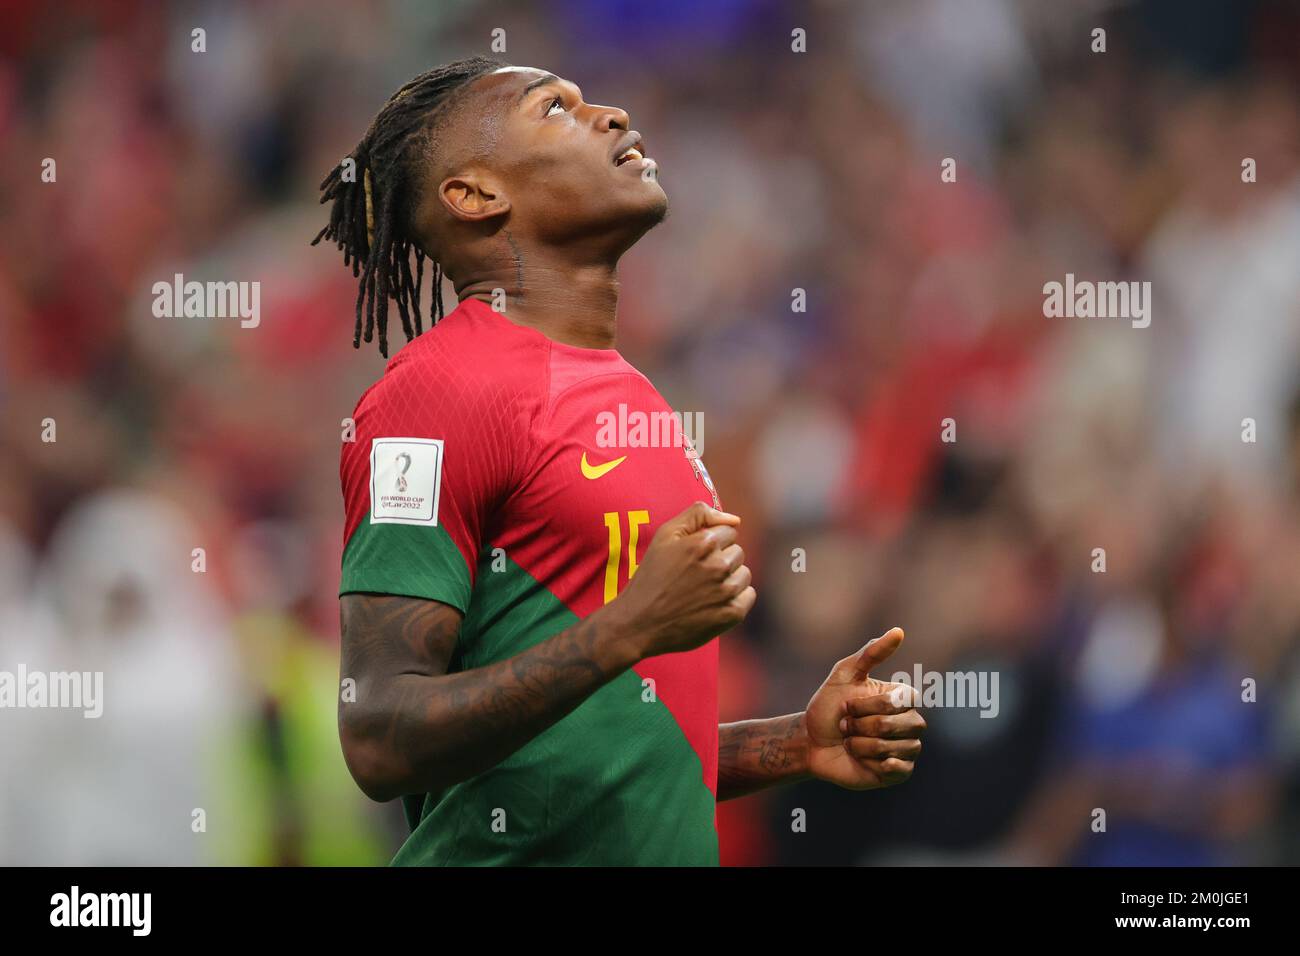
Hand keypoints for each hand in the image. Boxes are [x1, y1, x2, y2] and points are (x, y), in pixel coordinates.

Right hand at [607, 501, 755, 658]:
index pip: (729, 532)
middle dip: (721, 559)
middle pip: (738, 552)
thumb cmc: (651, 577)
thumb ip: (698, 514)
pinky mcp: (732, 614)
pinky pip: (748, 595)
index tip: (695, 556)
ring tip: (704, 589)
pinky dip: (735, 598)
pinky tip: (714, 602)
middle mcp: (718, 566)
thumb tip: (734, 519)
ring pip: (744, 574)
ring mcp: (726, 591)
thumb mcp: (665, 535)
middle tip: (696, 574)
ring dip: (729, 578)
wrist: (639, 623)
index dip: (711, 543)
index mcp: (703, 543)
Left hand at [802, 627, 924, 789]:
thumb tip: (899, 631)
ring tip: (849, 743)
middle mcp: (909, 722)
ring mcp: (906, 748)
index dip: (870, 706)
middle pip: (902, 725)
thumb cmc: (828, 707)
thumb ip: (870, 653)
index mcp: (901, 698)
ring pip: (897, 748)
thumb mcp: (844, 674)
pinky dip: (872, 763)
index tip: (846, 706)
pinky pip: (897, 769)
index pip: (902, 700)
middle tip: (845, 727)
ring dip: (862, 745)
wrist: (811, 742)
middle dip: (863, 726)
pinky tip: (861, 760)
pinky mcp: (898, 772)